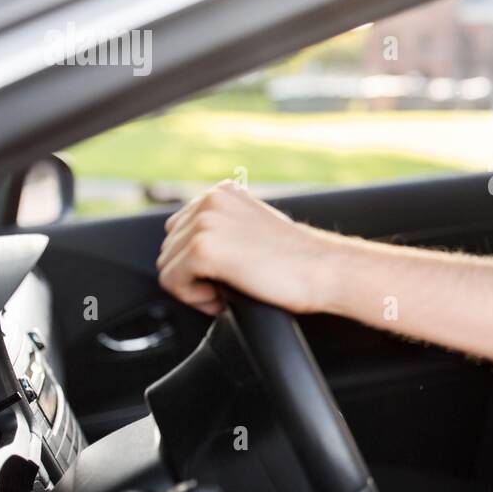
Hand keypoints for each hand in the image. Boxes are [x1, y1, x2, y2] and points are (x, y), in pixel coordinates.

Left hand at [156, 181, 331, 315]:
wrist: (324, 270)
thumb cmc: (298, 260)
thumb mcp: (255, 228)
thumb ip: (225, 227)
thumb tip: (191, 252)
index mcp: (221, 192)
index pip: (179, 230)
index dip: (197, 260)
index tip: (225, 273)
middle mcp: (210, 201)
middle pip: (169, 249)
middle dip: (193, 274)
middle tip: (227, 286)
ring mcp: (205, 223)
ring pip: (168, 267)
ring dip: (194, 288)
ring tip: (228, 291)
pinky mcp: (203, 250)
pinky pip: (173, 283)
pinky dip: (195, 299)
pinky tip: (224, 297)